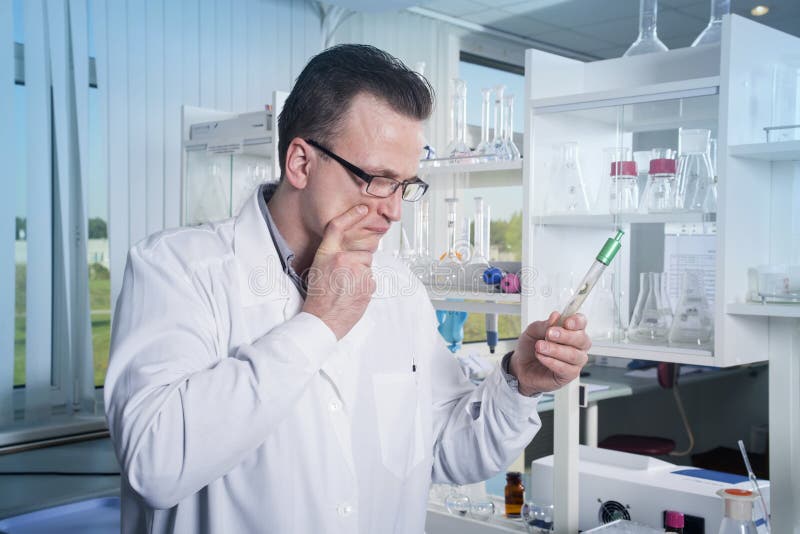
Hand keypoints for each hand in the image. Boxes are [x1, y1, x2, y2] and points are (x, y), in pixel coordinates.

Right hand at [302, 205, 374, 339]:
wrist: (321, 320)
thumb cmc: (318, 297)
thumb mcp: (318, 269)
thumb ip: (334, 257)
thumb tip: (352, 251)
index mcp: (327, 254)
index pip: (338, 227)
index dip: (351, 215)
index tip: (362, 209)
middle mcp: (342, 259)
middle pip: (363, 252)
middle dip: (359, 263)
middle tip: (345, 278)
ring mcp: (356, 271)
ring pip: (368, 267)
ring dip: (362, 276)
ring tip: (347, 288)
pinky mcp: (367, 284)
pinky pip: (371, 280)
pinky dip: (365, 287)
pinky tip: (352, 294)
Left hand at [508, 311, 590, 395]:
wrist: (520, 367)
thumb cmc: (530, 348)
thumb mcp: (532, 332)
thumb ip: (544, 324)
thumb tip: (556, 316)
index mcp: (571, 331)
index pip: (581, 323)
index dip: (577, 322)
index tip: (566, 322)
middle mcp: (577, 346)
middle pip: (582, 339)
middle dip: (565, 336)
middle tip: (549, 334)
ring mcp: (575, 361)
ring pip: (574, 355)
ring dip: (555, 350)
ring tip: (540, 347)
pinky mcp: (569, 375)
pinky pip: (566, 368)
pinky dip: (552, 362)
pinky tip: (542, 357)